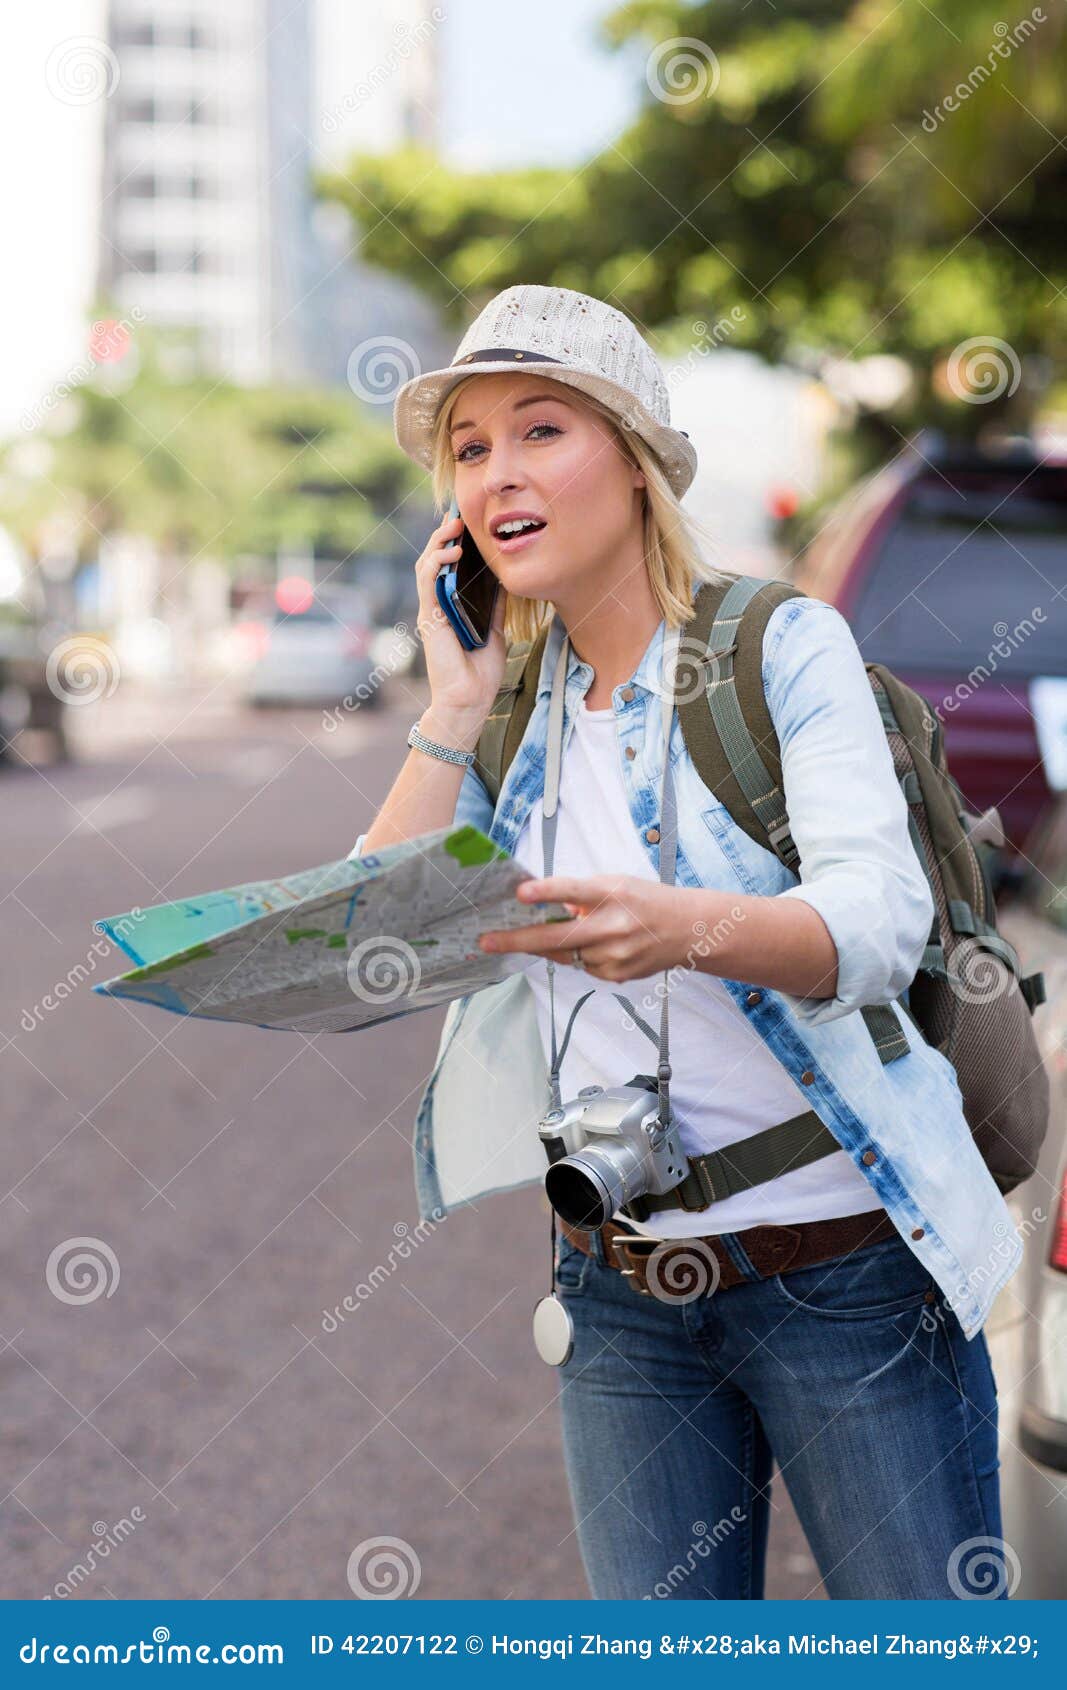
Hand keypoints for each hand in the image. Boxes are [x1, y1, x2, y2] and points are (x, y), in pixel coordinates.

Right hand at [415, 511, 507, 717]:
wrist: (469, 699)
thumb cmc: (480, 672)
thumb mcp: (494, 631)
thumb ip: (494, 607)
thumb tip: (505, 582)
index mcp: (450, 607)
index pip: (447, 568)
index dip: (453, 543)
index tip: (466, 524)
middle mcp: (437, 606)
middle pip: (434, 561)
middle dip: (444, 535)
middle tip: (459, 516)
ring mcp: (431, 611)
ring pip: (426, 566)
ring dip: (438, 542)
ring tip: (455, 526)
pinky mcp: (429, 618)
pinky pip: (427, 582)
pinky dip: (436, 563)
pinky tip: (451, 552)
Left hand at [478, 875, 704, 982]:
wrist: (687, 931)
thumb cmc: (647, 901)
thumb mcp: (616, 884)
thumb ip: (580, 895)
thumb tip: (545, 906)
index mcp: (613, 894)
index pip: (575, 891)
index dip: (547, 893)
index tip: (521, 893)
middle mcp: (613, 927)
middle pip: (557, 937)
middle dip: (517, 939)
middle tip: (486, 940)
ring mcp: (614, 956)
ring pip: (564, 954)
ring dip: (551, 945)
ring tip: (557, 933)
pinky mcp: (615, 975)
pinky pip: (581, 966)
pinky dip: (578, 955)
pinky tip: (597, 945)